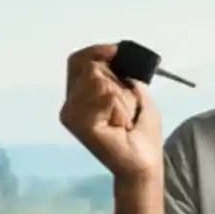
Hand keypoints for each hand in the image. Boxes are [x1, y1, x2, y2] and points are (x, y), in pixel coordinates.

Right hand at [58, 43, 162, 182]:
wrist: (144, 162)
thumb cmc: (140, 131)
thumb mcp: (134, 92)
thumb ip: (123, 72)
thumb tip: (118, 52)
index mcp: (78, 95)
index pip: (77, 60)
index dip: (96, 51)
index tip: (118, 52)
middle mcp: (70, 104)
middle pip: (90, 67)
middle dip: (117, 81)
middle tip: (125, 108)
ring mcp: (73, 116)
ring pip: (100, 81)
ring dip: (122, 98)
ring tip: (123, 119)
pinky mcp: (82, 125)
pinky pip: (107, 97)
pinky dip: (122, 108)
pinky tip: (121, 126)